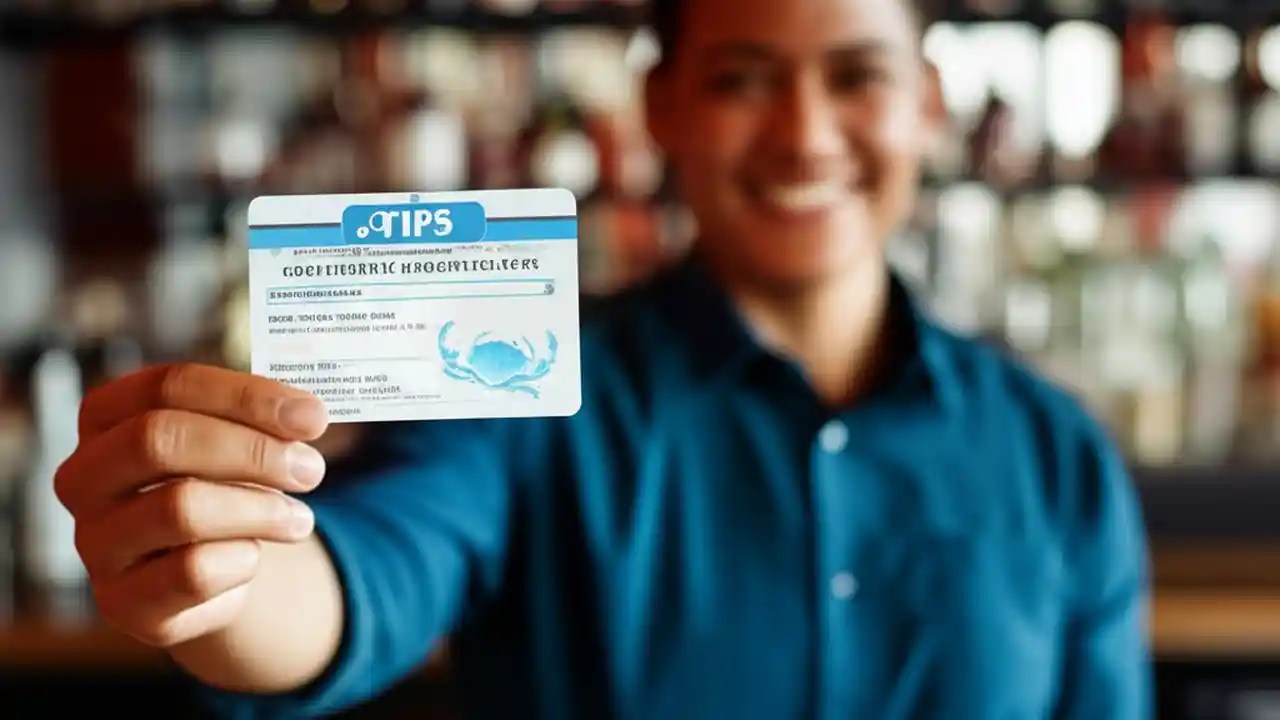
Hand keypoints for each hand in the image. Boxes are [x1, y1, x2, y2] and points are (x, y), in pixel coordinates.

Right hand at [55, 364, 329, 647]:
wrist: (211, 572)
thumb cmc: (222, 486)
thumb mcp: (238, 442)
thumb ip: (263, 421)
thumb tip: (306, 414)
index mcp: (105, 418)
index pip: (167, 386)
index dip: (246, 397)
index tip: (312, 417)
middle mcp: (84, 477)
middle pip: (159, 440)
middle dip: (251, 452)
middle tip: (312, 469)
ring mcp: (95, 542)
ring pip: (179, 509)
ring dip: (260, 510)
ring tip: (300, 518)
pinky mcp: (121, 600)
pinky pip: (192, 573)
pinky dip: (242, 561)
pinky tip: (254, 557)